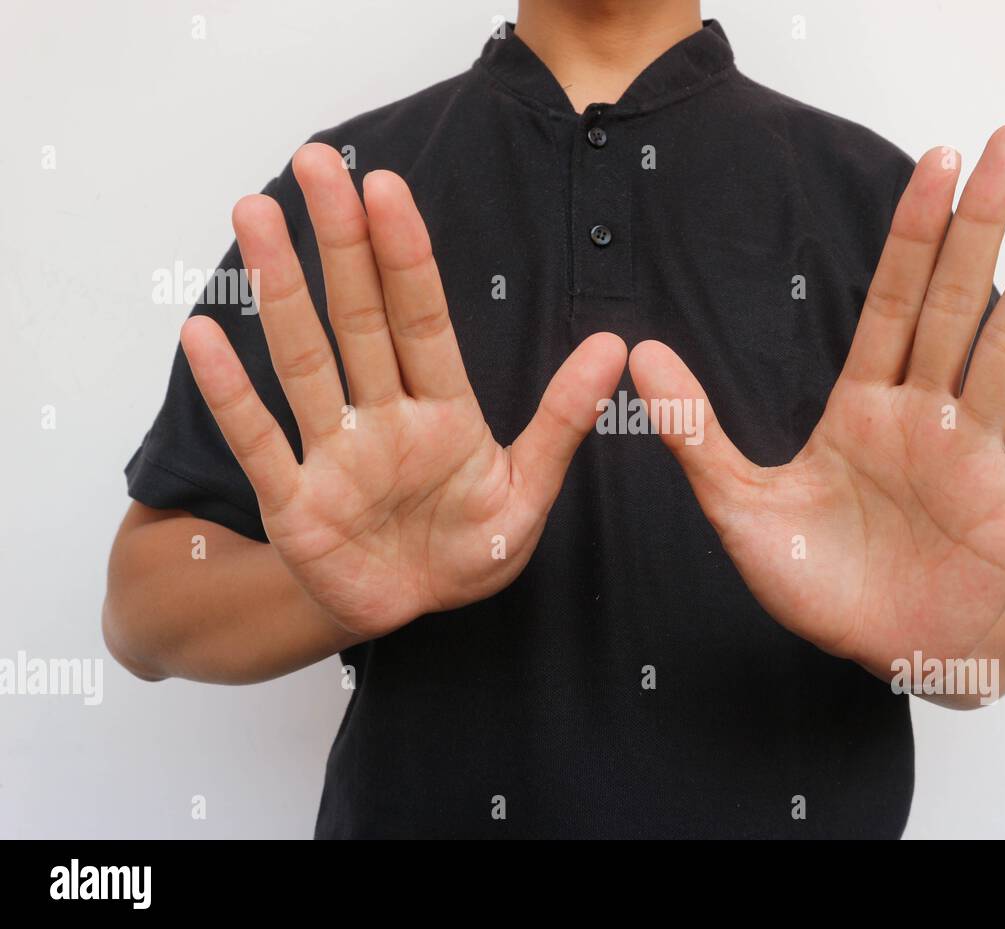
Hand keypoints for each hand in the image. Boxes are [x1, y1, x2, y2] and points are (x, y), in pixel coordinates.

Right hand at [181, 144, 626, 637]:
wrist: (417, 614)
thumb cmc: (470, 549)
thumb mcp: (527, 490)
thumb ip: (564, 418)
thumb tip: (614, 344)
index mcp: (444, 410)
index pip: (422, 317)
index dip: (406, 255)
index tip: (387, 188)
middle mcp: (383, 417)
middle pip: (358, 316)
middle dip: (341, 242)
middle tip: (319, 161)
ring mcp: (334, 455)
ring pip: (304, 360)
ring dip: (279, 290)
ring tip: (256, 214)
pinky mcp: (294, 505)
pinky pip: (260, 442)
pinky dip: (232, 393)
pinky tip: (202, 334)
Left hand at [629, 125, 1004, 675]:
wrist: (895, 652)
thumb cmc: (821, 584)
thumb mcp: (741, 508)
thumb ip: (693, 431)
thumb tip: (637, 354)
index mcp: (864, 409)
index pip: (892, 302)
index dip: (914, 233)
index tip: (935, 160)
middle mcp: (926, 416)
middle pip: (958, 301)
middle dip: (984, 221)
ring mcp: (976, 453)